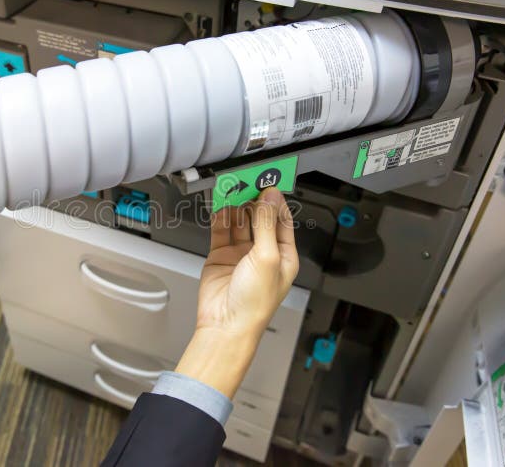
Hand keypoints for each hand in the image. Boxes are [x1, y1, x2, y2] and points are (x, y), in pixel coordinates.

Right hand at [175, 188, 298, 397]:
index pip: (281, 219)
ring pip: (239, 221)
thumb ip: (266, 224)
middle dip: (253, 199)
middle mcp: (263, 252)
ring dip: (236, 205)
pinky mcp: (221, 255)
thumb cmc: (254, 304)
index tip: (268, 181)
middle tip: (246, 181)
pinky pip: (221, 229)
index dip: (275, 199)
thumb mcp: (268, 257)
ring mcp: (241, 253)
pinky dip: (220, 216)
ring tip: (232, 188)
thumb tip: (269, 198)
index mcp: (284, 254)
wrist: (226, 324)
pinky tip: (220, 204)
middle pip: (259, 217)